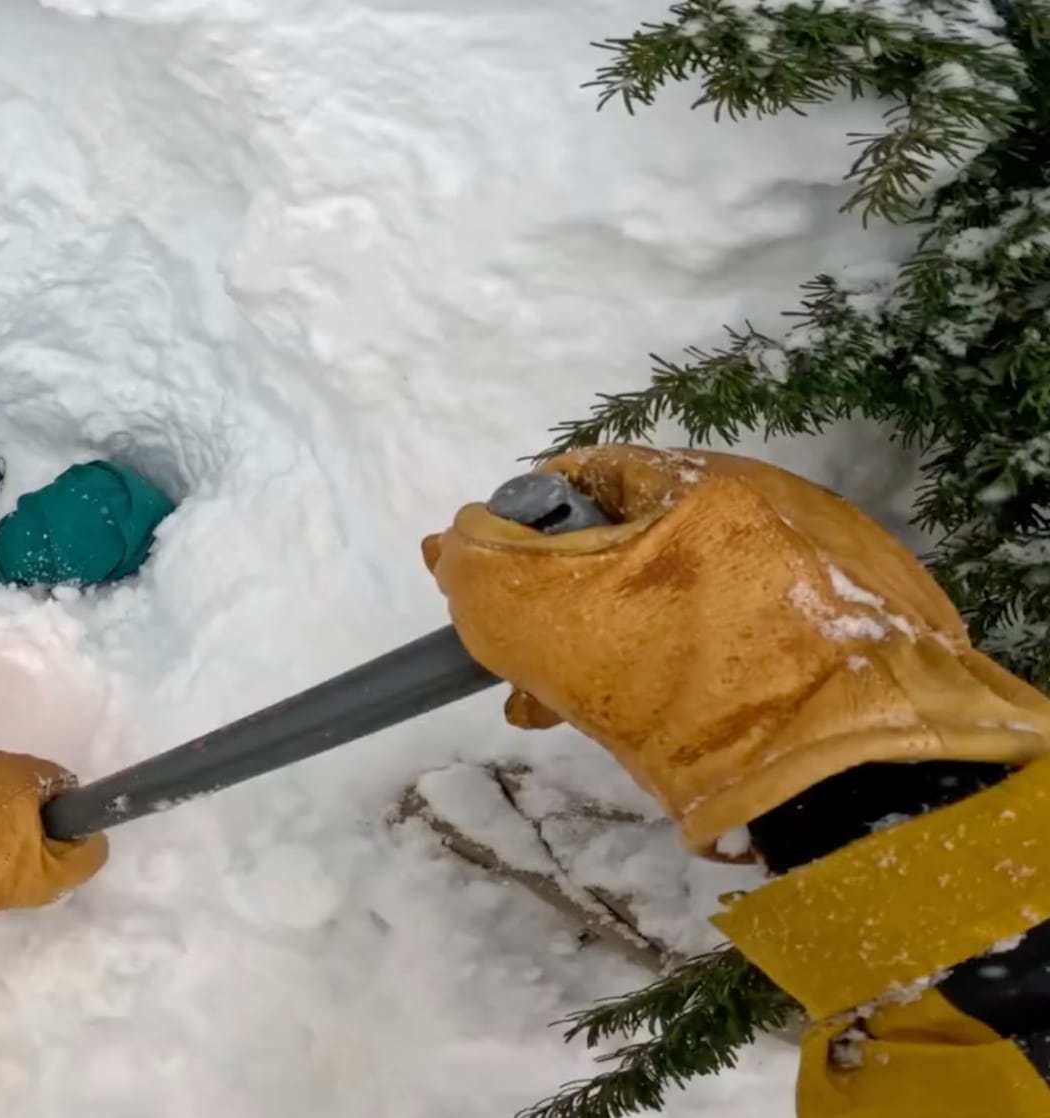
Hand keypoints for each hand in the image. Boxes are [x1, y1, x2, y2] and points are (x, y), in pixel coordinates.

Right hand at [423, 444, 1049, 854]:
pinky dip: (688, 674)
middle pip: (630, 545)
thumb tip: (447, 544)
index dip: (514, 536)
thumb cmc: (682, 677)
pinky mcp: (857, 642)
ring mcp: (826, 575)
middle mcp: (774, 507)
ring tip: (576, 715)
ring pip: (681, 601)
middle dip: (559, 611)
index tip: (483, 601)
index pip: (582, 480)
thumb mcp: (545, 618)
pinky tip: (660, 726)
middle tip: (525, 681)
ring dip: (613, 650)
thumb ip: (478, 570)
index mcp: (705, 478)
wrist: (854, 776)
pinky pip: (742, 641)